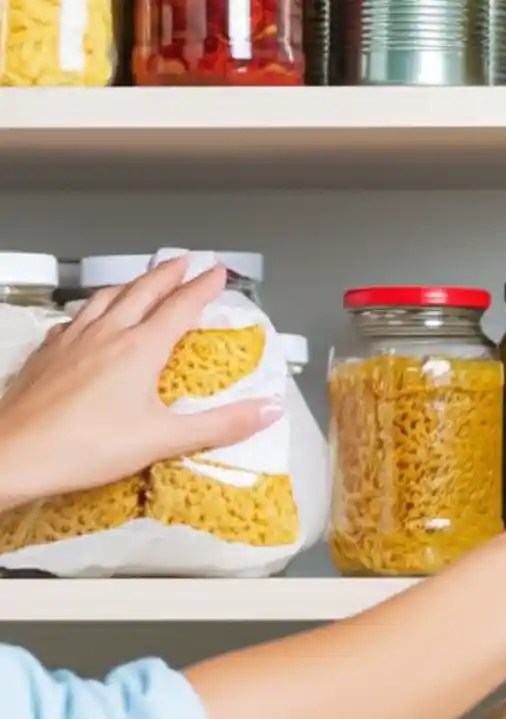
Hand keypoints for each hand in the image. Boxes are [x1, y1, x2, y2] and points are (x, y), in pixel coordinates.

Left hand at [0, 257, 282, 510]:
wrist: (12, 456)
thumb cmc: (81, 448)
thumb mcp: (163, 439)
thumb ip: (220, 425)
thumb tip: (265, 411)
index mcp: (138, 349)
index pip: (180, 306)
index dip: (203, 287)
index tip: (217, 272)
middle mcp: (105, 335)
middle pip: (142, 291)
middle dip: (167, 273)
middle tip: (183, 260)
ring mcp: (71, 342)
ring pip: (105, 298)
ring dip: (130, 284)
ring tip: (141, 280)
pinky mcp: (45, 356)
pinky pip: (73, 319)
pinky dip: (91, 309)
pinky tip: (88, 319)